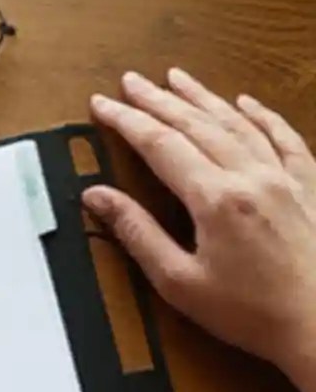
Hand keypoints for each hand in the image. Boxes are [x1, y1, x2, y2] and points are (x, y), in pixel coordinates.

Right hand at [85, 69, 315, 388]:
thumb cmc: (252, 313)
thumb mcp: (179, 282)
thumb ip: (137, 232)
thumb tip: (97, 196)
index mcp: (215, 198)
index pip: (160, 145)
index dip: (127, 121)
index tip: (101, 105)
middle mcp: (251, 177)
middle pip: (197, 124)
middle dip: (158, 100)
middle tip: (130, 81)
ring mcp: (285, 178)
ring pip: (238, 123)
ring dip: (203, 98)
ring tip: (177, 77)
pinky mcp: (310, 188)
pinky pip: (285, 140)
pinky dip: (263, 117)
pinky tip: (247, 103)